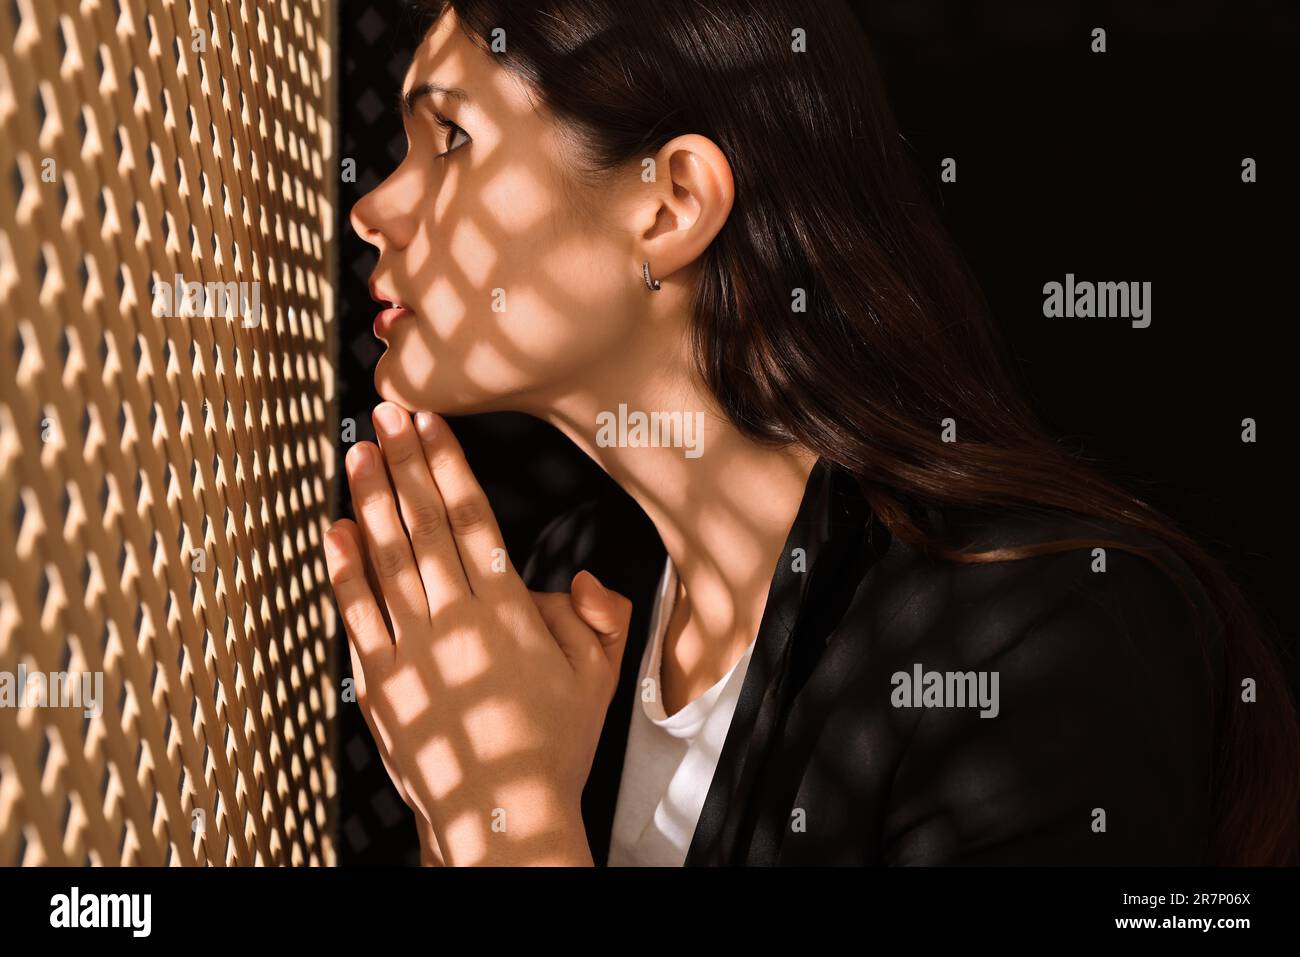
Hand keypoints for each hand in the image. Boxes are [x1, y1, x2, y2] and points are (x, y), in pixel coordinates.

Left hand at [323, 403, 632, 865]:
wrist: (504, 814)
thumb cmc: (550, 747)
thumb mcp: (601, 677)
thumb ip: (602, 618)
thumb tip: (586, 580)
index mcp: (508, 609)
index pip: (472, 517)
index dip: (446, 463)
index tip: (430, 423)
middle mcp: (456, 617)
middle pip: (425, 522)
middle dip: (404, 462)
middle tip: (387, 414)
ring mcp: (413, 646)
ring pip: (387, 556)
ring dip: (371, 499)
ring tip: (359, 452)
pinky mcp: (380, 678)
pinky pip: (357, 612)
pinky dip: (343, 568)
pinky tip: (334, 530)